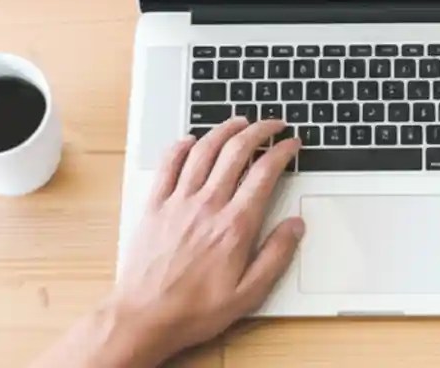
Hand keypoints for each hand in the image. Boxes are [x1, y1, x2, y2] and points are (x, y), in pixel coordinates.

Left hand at [107, 118, 303, 364]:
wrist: (144, 318)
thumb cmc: (194, 310)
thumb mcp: (249, 293)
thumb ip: (276, 256)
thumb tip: (295, 226)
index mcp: (235, 226)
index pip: (265, 173)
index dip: (282, 152)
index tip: (291, 144)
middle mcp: (208, 206)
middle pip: (237, 152)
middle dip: (260, 130)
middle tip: (273, 124)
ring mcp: (178, 203)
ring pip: (204, 151)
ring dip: (224, 130)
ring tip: (239, 121)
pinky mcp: (155, 207)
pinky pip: (168, 165)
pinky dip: (181, 146)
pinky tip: (192, 140)